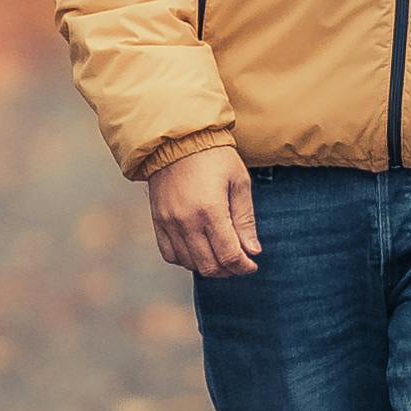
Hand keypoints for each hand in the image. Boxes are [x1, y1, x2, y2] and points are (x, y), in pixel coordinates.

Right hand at [149, 141, 260, 276]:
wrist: (177, 140)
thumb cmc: (214, 157)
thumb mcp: (238, 182)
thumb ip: (245, 219)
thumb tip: (252, 251)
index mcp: (210, 210)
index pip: (229, 255)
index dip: (244, 266)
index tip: (252, 265)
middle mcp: (186, 221)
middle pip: (209, 266)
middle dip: (229, 270)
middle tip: (239, 261)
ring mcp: (169, 223)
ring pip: (190, 264)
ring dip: (209, 265)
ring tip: (221, 254)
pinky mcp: (158, 221)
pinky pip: (170, 255)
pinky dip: (186, 259)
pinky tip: (199, 249)